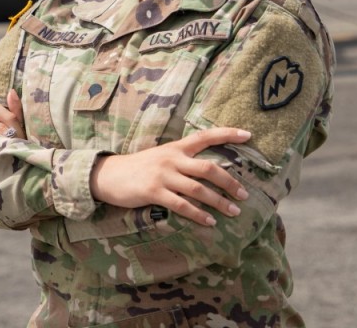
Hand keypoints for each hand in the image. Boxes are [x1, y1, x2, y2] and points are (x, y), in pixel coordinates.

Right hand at [89, 128, 252, 225]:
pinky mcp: (154, 192)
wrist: (109, 175)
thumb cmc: (139, 167)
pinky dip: (198, 215)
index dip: (227, 134)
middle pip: (209, 168)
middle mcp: (172, 159)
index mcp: (176, 147)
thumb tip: (209, 170)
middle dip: (229, 182)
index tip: (248, 135)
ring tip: (233, 211)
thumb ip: (182, 159)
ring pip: (198, 189)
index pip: (205, 136)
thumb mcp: (161, 156)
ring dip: (219, 202)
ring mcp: (163, 175)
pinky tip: (209, 222)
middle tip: (244, 195)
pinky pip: (182, 205)